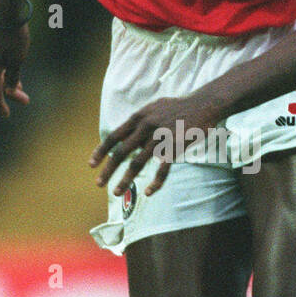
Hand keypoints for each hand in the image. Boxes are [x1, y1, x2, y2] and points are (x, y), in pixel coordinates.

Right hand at [0, 22, 30, 117]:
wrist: (5, 9)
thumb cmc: (13, 36)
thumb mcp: (18, 59)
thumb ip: (14, 76)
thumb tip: (11, 89)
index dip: (1, 105)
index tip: (6, 116)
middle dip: (12, 92)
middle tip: (26, 100)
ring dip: (9, 80)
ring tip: (21, 88)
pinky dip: (5, 69)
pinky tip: (12, 68)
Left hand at [90, 95, 222, 196]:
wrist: (204, 104)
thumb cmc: (179, 107)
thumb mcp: (154, 108)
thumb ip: (140, 121)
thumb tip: (128, 137)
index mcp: (139, 117)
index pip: (114, 136)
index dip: (101, 151)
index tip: (91, 164)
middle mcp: (146, 127)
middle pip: (121, 152)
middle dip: (107, 169)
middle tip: (98, 183)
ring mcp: (160, 137)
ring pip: (137, 163)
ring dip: (124, 180)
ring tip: (116, 192)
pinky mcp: (175, 147)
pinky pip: (162, 169)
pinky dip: (155, 182)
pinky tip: (149, 192)